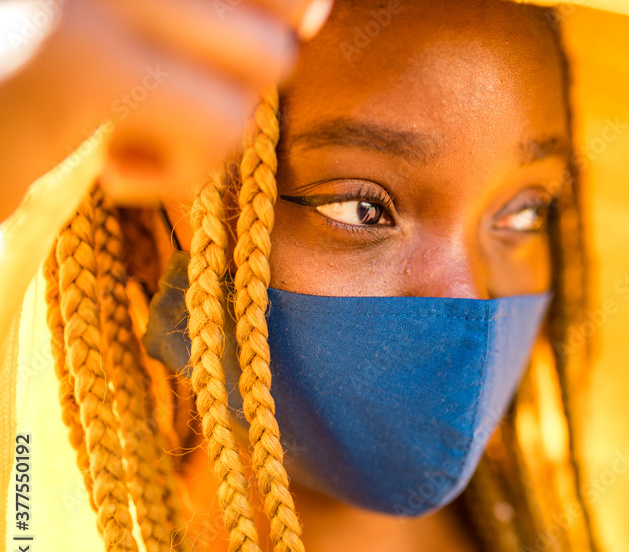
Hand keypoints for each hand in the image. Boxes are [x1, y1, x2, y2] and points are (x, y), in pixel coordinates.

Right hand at [0, 0, 332, 219]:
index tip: (241, 45)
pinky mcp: (73, 54)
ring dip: (214, 127)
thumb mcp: (114, 40)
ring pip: (266, 57)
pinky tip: (117, 172)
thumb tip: (313, 6)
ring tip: (132, 137)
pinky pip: (220, 121)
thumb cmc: (20, 97)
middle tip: (180, 95)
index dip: (274, 6)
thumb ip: (195, 20)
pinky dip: (185, 170)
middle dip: (252, 62)